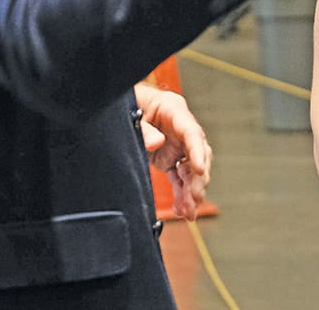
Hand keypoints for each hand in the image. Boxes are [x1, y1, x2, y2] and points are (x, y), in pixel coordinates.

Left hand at [133, 83, 212, 219]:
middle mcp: (181, 128)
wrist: (120, 108)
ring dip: (191, 191)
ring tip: (188, 212)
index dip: (197, 151)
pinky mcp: (171, 157)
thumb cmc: (128, 106)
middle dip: (197, 179)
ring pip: (192, 169)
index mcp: (174, 110)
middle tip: (195, 199)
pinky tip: (182, 209)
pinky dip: (182, 193)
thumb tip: (157, 143)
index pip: (191, 132)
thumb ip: (144, 131)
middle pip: (198, 153)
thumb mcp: (132, 116)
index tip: (198, 170)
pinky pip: (180, 176)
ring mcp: (178, 144)